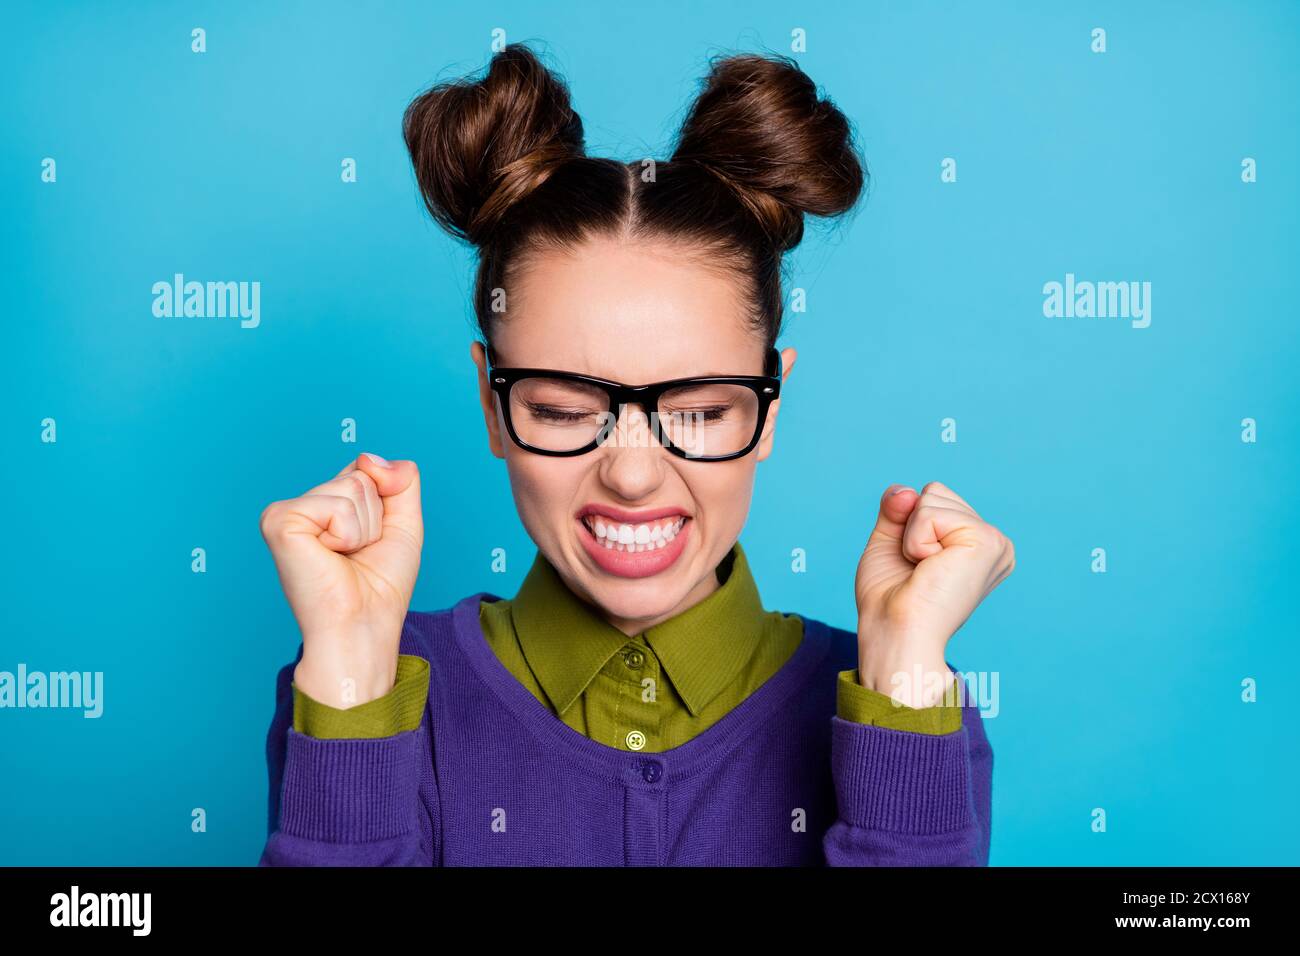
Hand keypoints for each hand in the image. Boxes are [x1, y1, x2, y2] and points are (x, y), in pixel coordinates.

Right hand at [259, 453, 423, 707]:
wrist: (363, 625)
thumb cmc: (379, 585)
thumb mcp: (404, 523)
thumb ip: (402, 480)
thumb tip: (371, 458)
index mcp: (323, 505)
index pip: (367, 470)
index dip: (384, 505)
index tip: (370, 541)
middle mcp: (301, 505)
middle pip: (362, 477)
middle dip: (375, 519)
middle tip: (356, 554)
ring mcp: (285, 511)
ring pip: (354, 488)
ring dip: (364, 529)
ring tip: (345, 558)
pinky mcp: (279, 521)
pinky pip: (338, 506)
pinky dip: (348, 534)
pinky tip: (330, 556)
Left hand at [854, 481, 1013, 707]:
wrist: (895, 634)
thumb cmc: (891, 600)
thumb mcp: (890, 541)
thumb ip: (897, 507)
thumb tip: (908, 490)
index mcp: (976, 543)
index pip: (933, 496)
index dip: (907, 524)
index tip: (915, 566)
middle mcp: (994, 542)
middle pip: (934, 491)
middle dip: (910, 526)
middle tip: (918, 570)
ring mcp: (995, 541)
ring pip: (931, 497)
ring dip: (912, 536)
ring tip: (924, 571)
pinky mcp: (987, 542)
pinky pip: (929, 513)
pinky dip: (915, 541)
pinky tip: (929, 570)